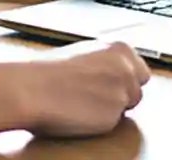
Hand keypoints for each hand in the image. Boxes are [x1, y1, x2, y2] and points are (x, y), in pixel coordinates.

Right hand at [9, 39, 150, 136]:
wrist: (32, 89)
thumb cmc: (47, 72)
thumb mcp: (83, 56)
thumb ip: (104, 63)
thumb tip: (111, 75)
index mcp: (118, 48)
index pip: (139, 69)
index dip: (123, 79)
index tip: (109, 83)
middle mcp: (126, 68)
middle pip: (138, 89)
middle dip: (123, 94)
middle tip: (96, 95)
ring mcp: (122, 92)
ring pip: (127, 107)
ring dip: (111, 108)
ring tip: (82, 103)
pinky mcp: (114, 115)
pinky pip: (113, 123)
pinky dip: (100, 121)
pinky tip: (80, 113)